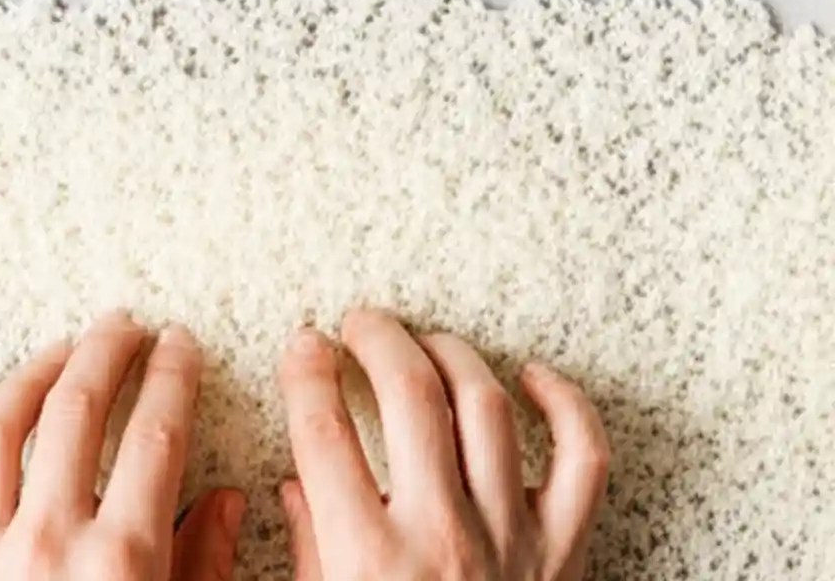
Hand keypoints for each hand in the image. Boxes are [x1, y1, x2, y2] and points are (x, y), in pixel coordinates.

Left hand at [0, 312, 245, 580]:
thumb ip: (204, 566)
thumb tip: (224, 502)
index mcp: (119, 559)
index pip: (154, 433)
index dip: (171, 376)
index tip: (179, 347)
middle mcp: (45, 541)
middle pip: (78, 411)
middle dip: (108, 353)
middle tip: (126, 327)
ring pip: (0, 428)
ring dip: (35, 373)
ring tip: (63, 349)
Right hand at [278, 309, 609, 580]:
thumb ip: (304, 551)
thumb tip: (298, 488)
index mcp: (365, 556)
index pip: (323, 427)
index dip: (305, 369)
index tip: (302, 344)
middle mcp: (440, 535)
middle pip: (410, 393)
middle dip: (376, 338)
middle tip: (358, 324)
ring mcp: (509, 536)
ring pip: (486, 404)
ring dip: (450, 353)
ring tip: (423, 341)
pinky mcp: (560, 549)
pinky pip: (583, 456)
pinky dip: (563, 403)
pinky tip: (531, 376)